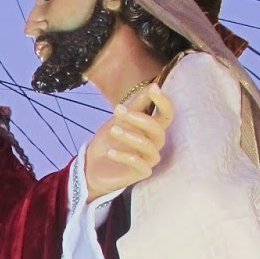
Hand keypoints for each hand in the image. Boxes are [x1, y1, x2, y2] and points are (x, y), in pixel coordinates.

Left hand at [84, 83, 173, 201]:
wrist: (93, 165)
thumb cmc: (109, 139)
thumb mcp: (119, 118)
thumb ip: (136, 104)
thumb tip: (151, 86)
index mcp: (152, 127)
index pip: (166, 114)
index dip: (163, 102)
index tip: (153, 88)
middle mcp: (155, 142)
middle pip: (157, 128)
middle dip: (137, 117)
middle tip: (117, 110)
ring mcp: (150, 158)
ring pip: (147, 145)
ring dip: (129, 136)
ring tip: (112, 130)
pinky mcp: (142, 172)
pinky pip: (138, 164)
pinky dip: (124, 156)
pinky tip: (110, 152)